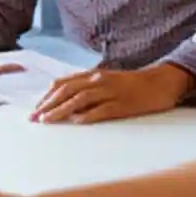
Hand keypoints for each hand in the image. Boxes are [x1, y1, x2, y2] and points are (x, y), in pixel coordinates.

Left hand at [33, 63, 194, 123]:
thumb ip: (86, 88)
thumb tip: (64, 101)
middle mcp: (98, 81)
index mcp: (93, 75)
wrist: (162, 82)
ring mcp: (111, 92)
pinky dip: (88, 115)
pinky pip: (103, 109)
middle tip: (34, 118)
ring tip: (47, 121)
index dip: (46, 96)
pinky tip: (77, 122)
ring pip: (80, 99)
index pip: (62, 84)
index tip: (34, 109)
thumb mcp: (106, 81)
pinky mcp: (124, 104)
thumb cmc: (132, 84)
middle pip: (67, 91)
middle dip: (48, 105)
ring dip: (61, 110)